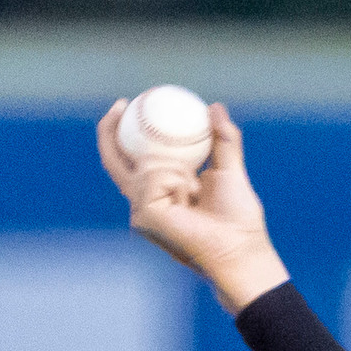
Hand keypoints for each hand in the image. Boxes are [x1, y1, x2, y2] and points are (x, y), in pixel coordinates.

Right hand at [96, 100, 289, 314]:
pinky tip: (189, 200)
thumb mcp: (230, 169)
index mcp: (160, 192)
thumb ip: (224, 140)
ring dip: (178, 169)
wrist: (241, 247)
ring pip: (147, 165)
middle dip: (109, 130)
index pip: (131, 159)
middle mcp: (145, 203)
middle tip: (123, 104)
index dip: (120, 132)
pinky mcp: (145, 216)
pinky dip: (177, 180)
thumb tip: (214, 108)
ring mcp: (142, 211)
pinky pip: (155, 177)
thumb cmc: (238, 219)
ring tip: (197, 193)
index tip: (126, 105)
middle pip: (114, 161)